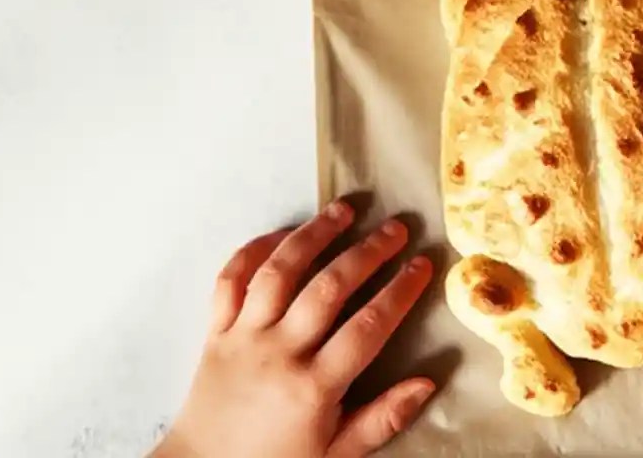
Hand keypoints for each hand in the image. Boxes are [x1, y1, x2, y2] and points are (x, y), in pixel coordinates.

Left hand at [153, 201, 434, 457]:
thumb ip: (382, 420)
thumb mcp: (336, 455)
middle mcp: (278, 354)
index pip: (368, 328)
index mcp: (314, 388)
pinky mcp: (215, 331)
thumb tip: (428, 383)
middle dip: (367, 252)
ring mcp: (243, 338)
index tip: (423, 265)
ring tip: (344, 210)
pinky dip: (254, 250)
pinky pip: (231, 280)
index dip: (400, 292)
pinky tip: (283, 234)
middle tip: (396, 229)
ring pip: (279, 272)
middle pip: (328, 289)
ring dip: (314, 236)